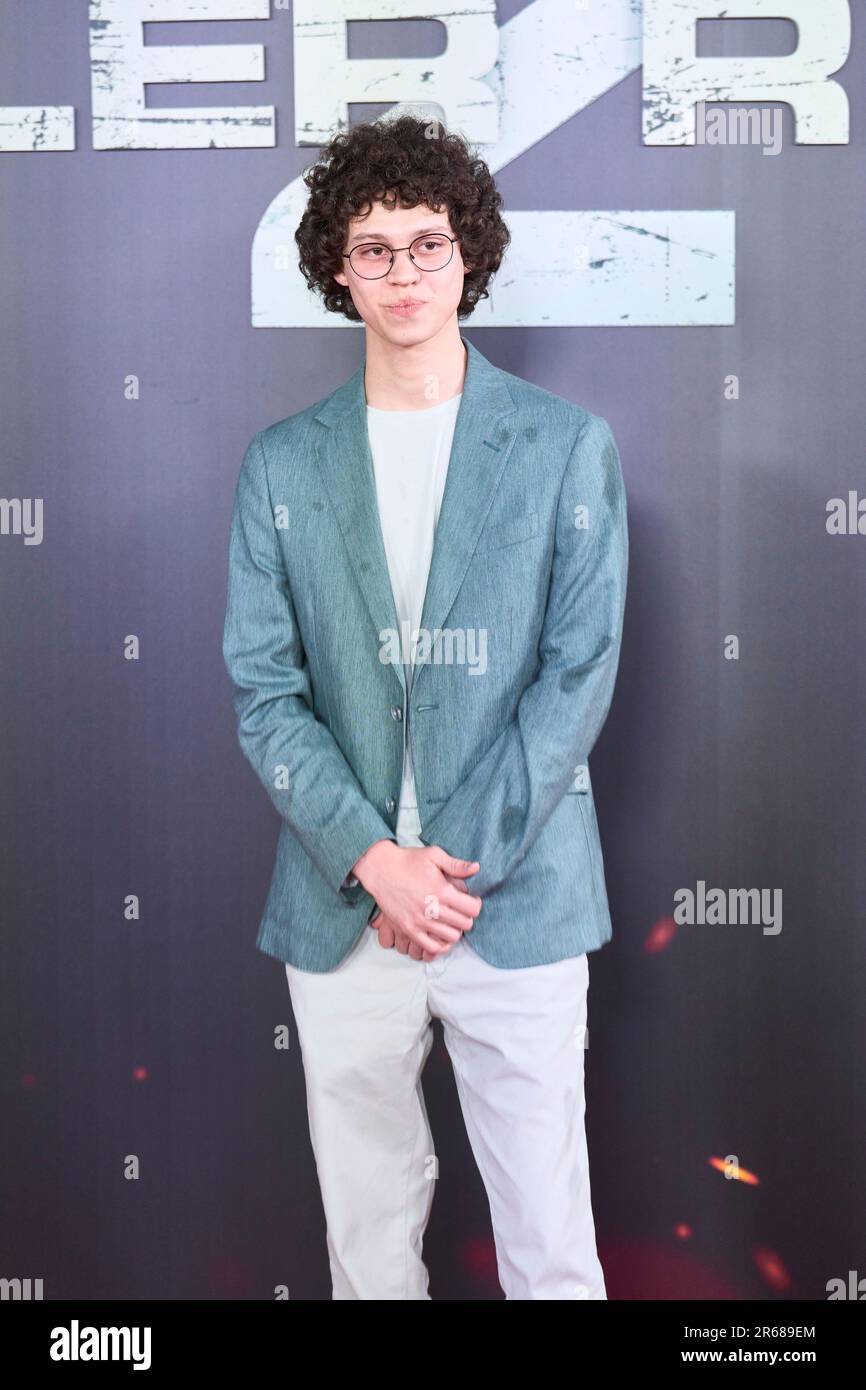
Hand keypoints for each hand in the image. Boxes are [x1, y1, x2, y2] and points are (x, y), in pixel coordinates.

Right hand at [355, 842, 481, 955]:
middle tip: (461, 911)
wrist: (380, 869)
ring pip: (451, 937)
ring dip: (455, 930)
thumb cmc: (408, 860)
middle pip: (464, 924)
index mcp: (442, 891)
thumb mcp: (434, 855)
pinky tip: (440, 935)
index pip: (472, 909)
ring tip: (451, 921)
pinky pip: (431, 947)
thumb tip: (477, 868)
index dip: (476, 904)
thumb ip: (457, 865)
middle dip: (467, 917)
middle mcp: (432, 909)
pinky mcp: (408, 929)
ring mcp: (420, 922)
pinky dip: (440, 945)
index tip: (471, 900)